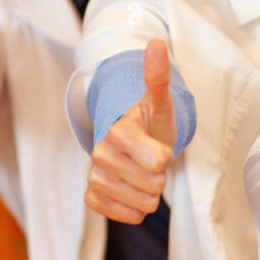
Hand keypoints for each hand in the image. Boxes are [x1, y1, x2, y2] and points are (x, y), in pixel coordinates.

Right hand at [85, 39, 176, 224]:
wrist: (133, 143)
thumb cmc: (151, 122)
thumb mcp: (160, 102)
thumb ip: (158, 76)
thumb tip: (155, 43)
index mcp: (118, 131)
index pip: (159, 161)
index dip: (166, 157)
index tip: (159, 145)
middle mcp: (101, 154)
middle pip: (154, 185)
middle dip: (160, 175)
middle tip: (151, 160)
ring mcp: (95, 176)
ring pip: (143, 203)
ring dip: (150, 192)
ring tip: (143, 173)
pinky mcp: (93, 198)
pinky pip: (127, 216)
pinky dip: (136, 207)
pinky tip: (132, 189)